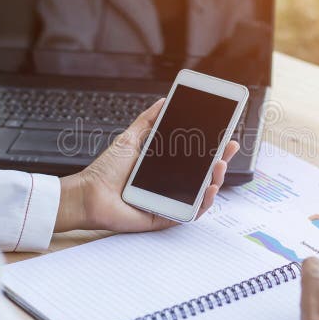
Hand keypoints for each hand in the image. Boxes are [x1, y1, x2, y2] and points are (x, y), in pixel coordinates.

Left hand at [55, 98, 239, 232]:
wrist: (89, 194)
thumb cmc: (106, 171)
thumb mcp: (130, 139)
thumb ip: (147, 121)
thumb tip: (163, 101)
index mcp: (165, 167)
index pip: (195, 157)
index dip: (213, 147)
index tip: (225, 135)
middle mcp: (171, 184)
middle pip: (204, 174)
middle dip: (221, 160)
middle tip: (229, 147)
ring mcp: (171, 201)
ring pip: (202, 194)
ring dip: (216, 180)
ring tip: (218, 165)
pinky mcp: (167, 217)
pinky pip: (191, 213)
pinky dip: (204, 203)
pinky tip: (209, 189)